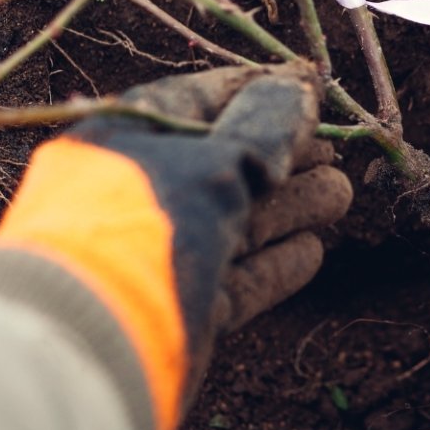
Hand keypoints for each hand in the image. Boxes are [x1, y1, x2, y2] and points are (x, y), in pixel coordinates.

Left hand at [0, 63, 351, 429]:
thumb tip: (300, 87)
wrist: (90, 341)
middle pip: (223, 164)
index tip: (314, 91)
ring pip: (235, 221)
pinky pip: (234, 277)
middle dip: (284, 157)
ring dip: (291, 207)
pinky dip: (274, 263)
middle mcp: (137, 193)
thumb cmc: (144, 228)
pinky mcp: (177, 307)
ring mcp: (157, 253)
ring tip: (339, 196)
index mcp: (126, 139)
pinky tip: (311, 251)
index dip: (262, 94)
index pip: (203, 102)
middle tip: (334, 155)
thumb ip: (265, 127)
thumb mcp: (213, 163)